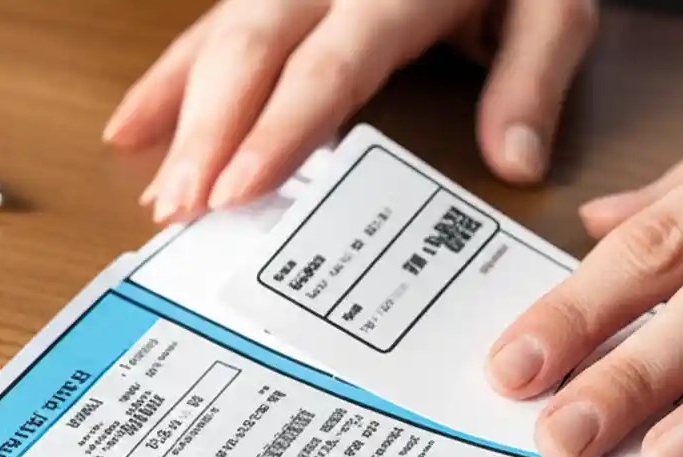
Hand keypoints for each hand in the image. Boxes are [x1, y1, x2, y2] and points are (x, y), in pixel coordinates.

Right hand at [103, 0, 597, 223]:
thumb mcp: (550, 6)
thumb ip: (532, 77)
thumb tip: (513, 161)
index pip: (328, 67)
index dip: (277, 131)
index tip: (237, 191)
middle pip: (252, 53)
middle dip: (207, 135)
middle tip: (179, 210)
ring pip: (220, 39)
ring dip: (179, 119)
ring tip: (158, 194)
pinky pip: (209, 28)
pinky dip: (168, 79)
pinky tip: (132, 127)